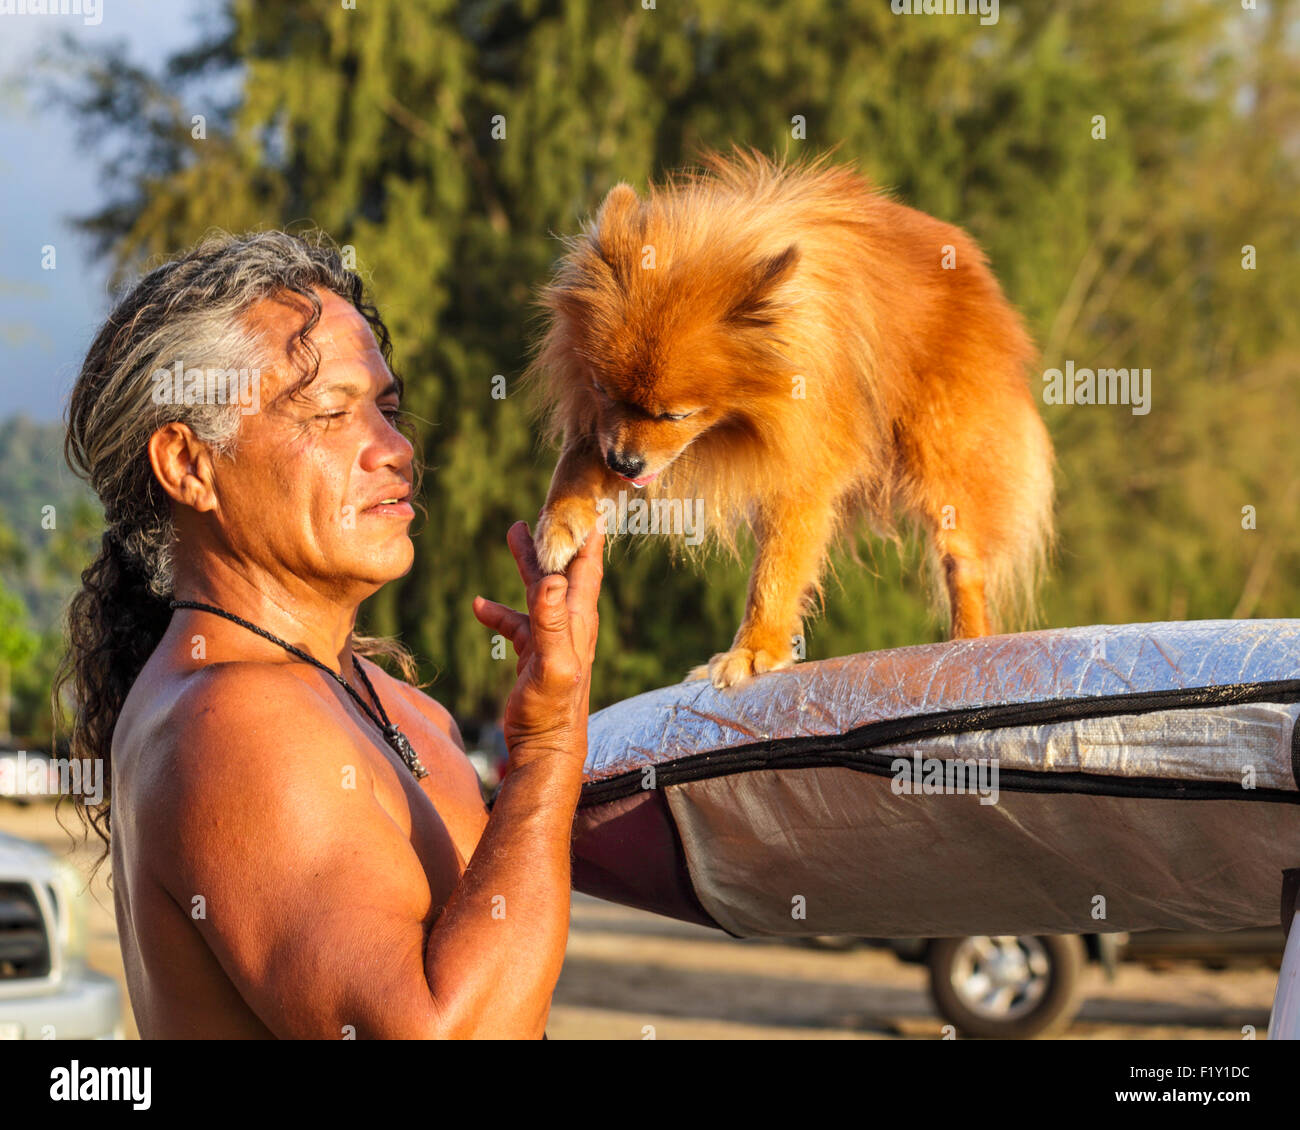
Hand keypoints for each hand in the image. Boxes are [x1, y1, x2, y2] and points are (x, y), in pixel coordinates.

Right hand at [471, 519, 603, 771]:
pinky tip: (479, 606)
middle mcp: (569, 623)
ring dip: (528, 563)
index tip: (591, 502)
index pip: (586, 565)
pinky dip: (499, 612)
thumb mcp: (552, 664)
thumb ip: (550, 622)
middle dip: (556, 537)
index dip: (589, 534)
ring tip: (513, 533)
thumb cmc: (553, 710)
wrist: (545, 748)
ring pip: (539, 589)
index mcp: (577, 618)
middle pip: (563, 568)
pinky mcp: (535, 654)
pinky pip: (517, 623)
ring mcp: (552, 637)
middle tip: (550, 505)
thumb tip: (548, 579)